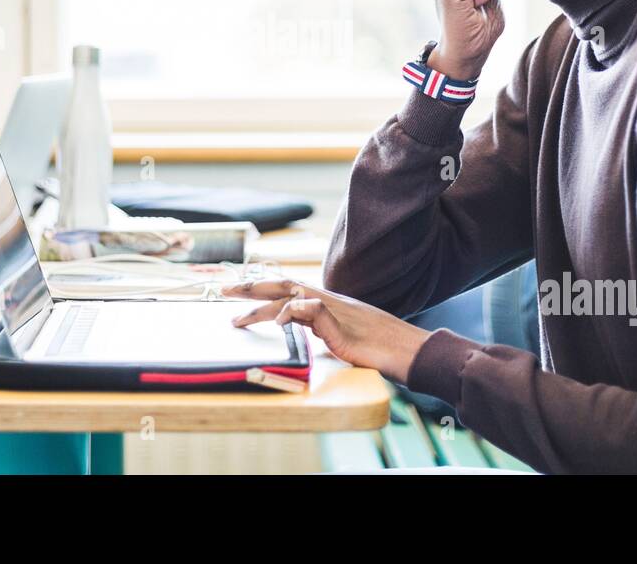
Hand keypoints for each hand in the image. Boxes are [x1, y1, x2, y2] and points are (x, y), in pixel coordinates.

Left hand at [223, 278, 430, 383]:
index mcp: (329, 303)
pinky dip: (292, 312)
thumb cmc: (385, 349)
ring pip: (291, 296)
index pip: (290, 288)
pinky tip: (278, 321)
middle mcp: (330, 301)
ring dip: (261, 306)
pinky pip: (312, 310)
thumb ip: (323, 332)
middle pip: (284, 285)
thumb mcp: (345, 339)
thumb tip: (301, 335)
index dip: (264, 288)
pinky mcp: (343, 325)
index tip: (240, 290)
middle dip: (251, 287)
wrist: (414, 352)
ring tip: (237, 317)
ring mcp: (336, 310)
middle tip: (223, 290)